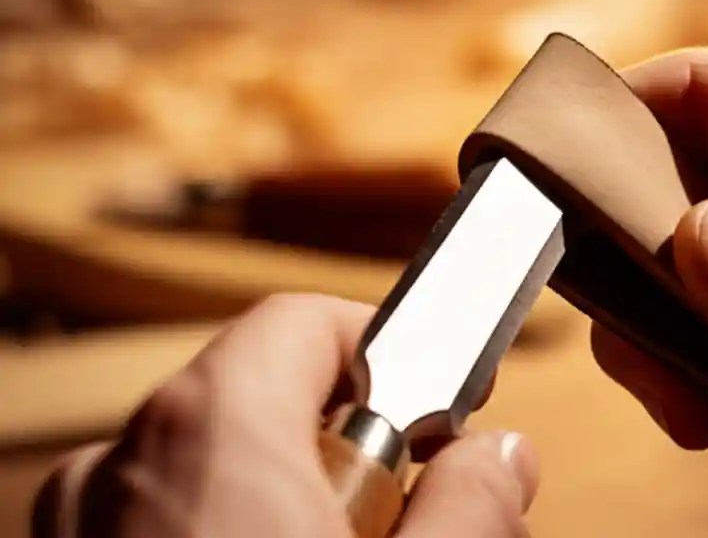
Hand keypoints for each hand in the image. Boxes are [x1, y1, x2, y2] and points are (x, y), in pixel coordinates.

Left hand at [32, 294, 537, 537]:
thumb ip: (472, 507)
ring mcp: (73, 523)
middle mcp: (120, 458)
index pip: (308, 323)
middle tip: (392, 526)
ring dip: (276, 502)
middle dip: (344, 452)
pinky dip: (206, 534)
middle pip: (261, 399)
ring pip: (204, 471)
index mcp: (209, 428)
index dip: (391, 357)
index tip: (439, 414)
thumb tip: (502, 456)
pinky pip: (148, 522)